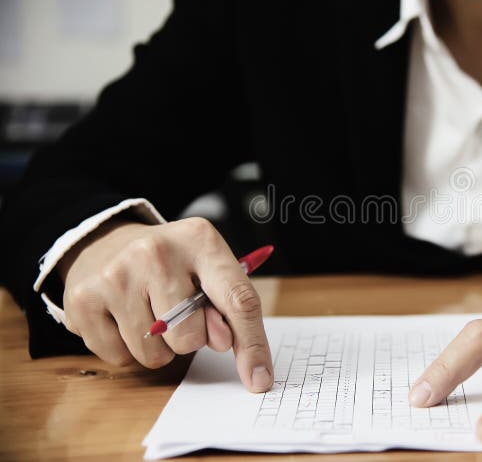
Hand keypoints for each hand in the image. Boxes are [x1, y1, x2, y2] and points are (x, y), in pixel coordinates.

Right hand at [57, 217, 272, 391]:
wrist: (107, 243)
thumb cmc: (171, 264)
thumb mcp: (208, 270)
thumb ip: (227, 307)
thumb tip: (224, 344)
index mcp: (200, 240)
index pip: (237, 299)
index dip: (252, 344)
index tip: (260, 379)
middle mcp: (156, 251)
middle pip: (190, 337)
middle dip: (190, 337)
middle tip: (177, 311)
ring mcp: (115, 275)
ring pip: (154, 354)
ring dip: (159, 346)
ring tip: (149, 312)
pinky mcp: (83, 300)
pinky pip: (119, 358)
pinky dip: (127, 349)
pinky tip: (123, 317)